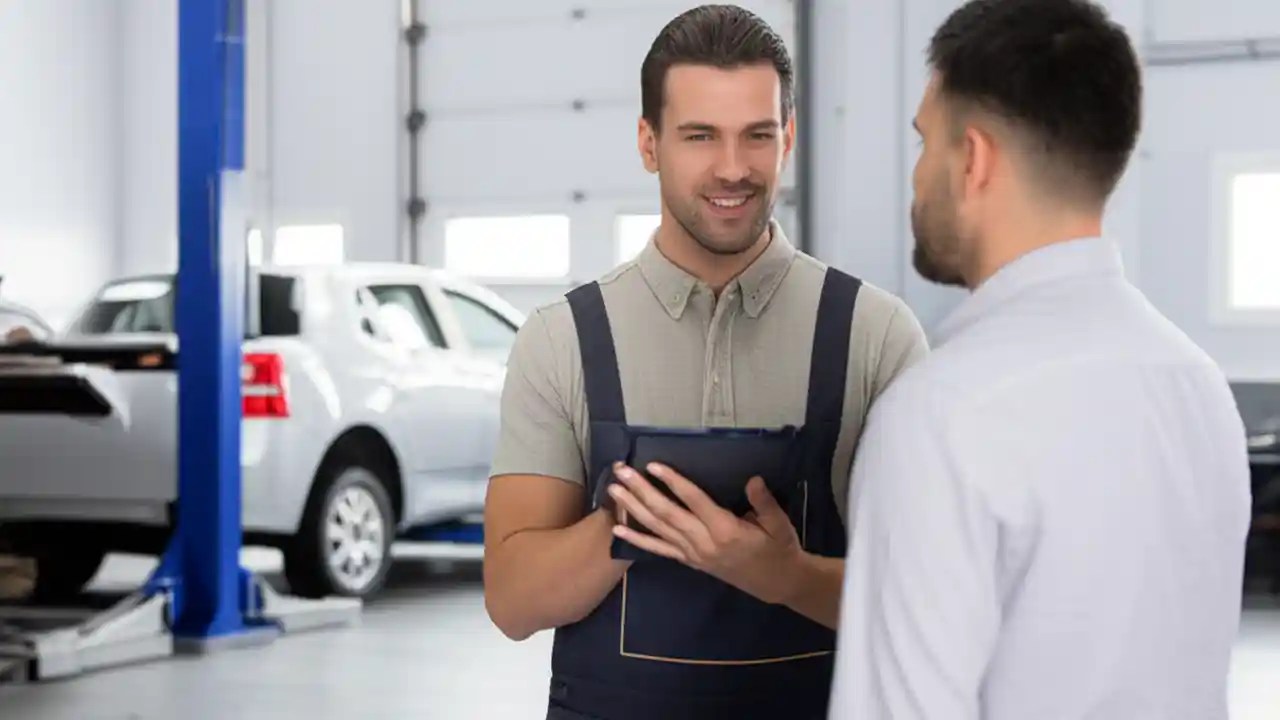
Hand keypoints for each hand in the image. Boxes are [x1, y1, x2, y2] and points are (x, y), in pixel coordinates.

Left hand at [608, 463, 803, 604]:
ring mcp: (693, 554)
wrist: (777, 582)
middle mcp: (704, 542)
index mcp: (726, 530)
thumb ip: (764, 502)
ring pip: (658, 529)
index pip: (694, 501)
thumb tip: (753, 480)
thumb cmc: (779, 549)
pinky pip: (659, 550)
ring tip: (614, 490)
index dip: (674, 482)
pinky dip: (637, 539)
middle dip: (642, 491)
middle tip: (622, 471)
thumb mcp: (779, 525)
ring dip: (633, 508)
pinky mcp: (690, 561)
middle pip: (667, 513)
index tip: (654, 465)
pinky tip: (618, 528)